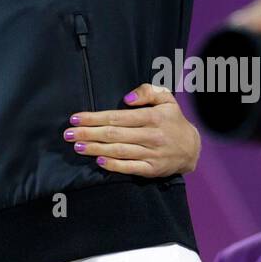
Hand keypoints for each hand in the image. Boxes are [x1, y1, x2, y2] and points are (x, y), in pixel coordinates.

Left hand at [64, 83, 200, 175]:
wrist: (192, 148)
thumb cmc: (173, 120)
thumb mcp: (166, 98)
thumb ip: (147, 91)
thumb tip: (127, 98)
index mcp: (153, 117)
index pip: (118, 117)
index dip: (95, 118)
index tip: (76, 118)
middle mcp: (151, 136)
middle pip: (114, 135)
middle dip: (89, 133)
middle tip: (68, 133)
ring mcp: (152, 154)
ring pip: (119, 151)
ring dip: (95, 149)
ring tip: (77, 146)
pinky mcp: (152, 170)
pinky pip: (130, 168)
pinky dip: (113, 165)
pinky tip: (98, 161)